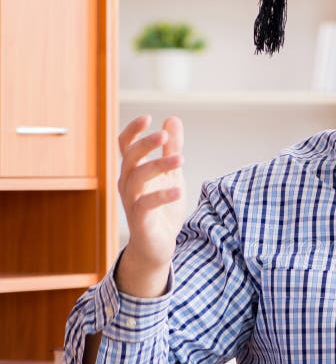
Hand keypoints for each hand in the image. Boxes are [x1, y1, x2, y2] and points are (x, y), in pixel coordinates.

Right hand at [116, 115, 185, 295]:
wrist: (157, 246)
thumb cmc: (162, 209)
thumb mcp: (171, 175)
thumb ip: (171, 149)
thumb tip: (172, 120)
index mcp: (134, 172)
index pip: (126, 145)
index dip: (133, 131)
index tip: (148, 117)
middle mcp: (128, 184)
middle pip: (131, 157)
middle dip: (146, 144)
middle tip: (164, 136)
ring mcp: (132, 202)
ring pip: (137, 178)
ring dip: (158, 166)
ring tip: (181, 160)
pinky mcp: (140, 220)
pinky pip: (146, 204)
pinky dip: (162, 196)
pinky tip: (178, 190)